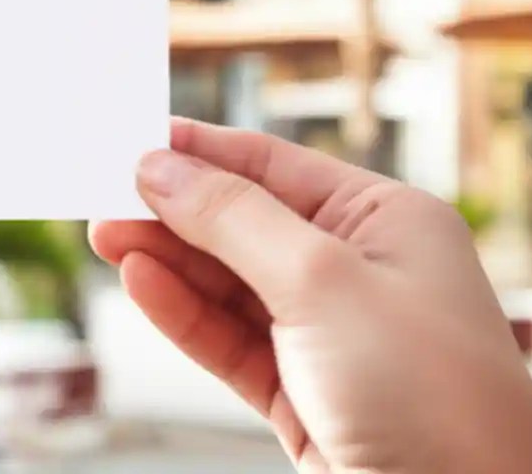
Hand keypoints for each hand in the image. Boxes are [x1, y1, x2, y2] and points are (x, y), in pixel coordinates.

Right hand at [91, 119, 531, 473]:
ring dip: (165, 259)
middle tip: (99, 193)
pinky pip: (226, 339)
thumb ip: (233, 220)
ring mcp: (324, 335)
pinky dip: (180, 312)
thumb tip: (161, 168)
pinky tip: (139, 283)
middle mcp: (355, 271)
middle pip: (241, 224)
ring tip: (103, 235)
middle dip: (171, 209)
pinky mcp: (298, 392)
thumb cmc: (432, 391)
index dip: (200, 151)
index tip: (130, 139)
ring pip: (226, 284)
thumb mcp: (323, 281)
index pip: (273, 166)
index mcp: (384, 222)